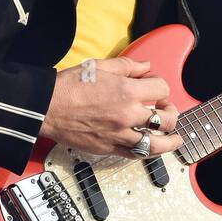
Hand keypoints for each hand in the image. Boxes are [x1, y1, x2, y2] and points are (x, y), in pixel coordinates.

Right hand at [39, 56, 180, 157]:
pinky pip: (135, 155)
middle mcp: (127, 115)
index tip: (154, 87)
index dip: (160, 86)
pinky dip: (147, 152)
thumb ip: (128, 66)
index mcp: (127, 92)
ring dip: (170, 140)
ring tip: (175, 138)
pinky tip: (151, 148)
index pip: (162, 89)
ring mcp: (119, 135)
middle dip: (170, 113)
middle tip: (166, 110)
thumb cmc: (69, 86)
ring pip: (156, 144)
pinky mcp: (109, 148)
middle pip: (166, 119)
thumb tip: (146, 67)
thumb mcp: (100, 66)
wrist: (46, 107)